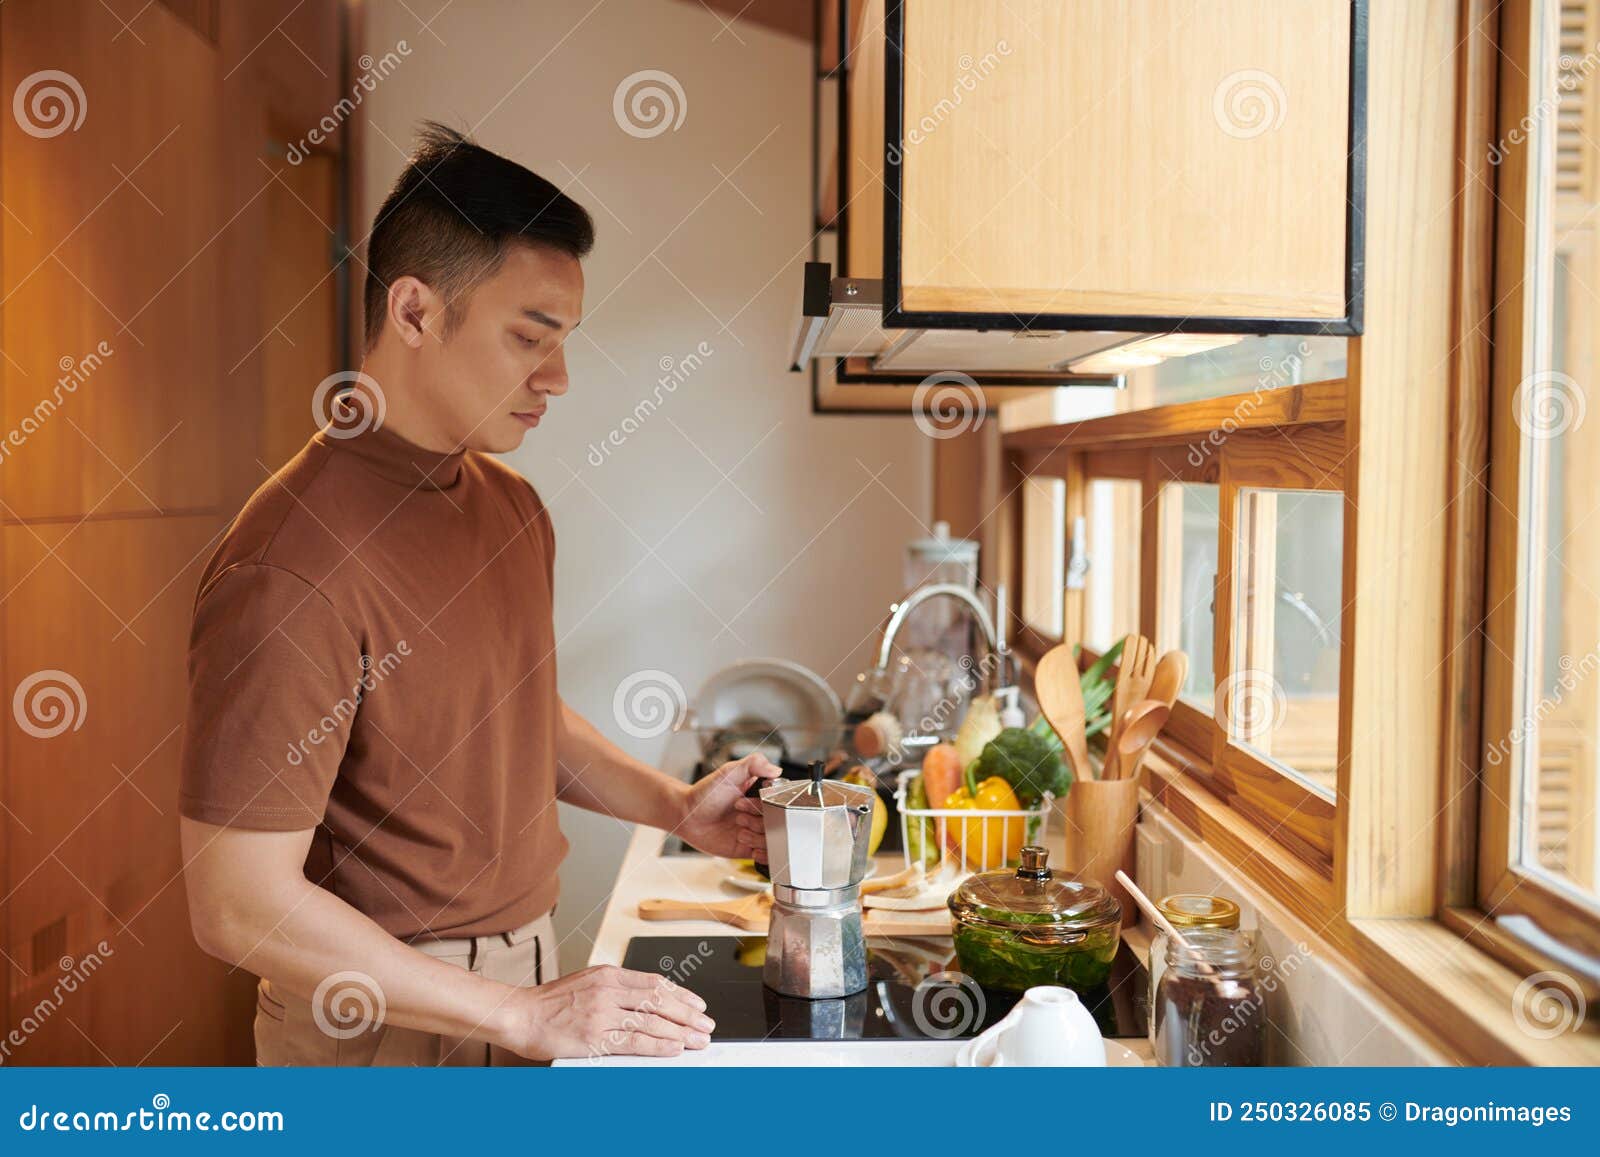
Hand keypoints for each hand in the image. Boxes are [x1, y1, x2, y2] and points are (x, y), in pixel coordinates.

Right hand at [499, 964, 715, 1060]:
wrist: (520, 1014)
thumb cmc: (551, 1002)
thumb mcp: (587, 982)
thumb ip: (616, 988)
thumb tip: (649, 999)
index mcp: (608, 974)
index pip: (655, 983)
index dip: (682, 995)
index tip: (698, 1005)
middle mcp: (608, 990)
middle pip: (660, 1001)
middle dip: (688, 1014)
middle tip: (706, 1025)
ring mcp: (602, 1014)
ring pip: (652, 1021)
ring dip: (680, 1032)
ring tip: (698, 1040)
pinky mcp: (594, 1038)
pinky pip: (634, 1041)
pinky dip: (658, 1045)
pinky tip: (673, 1049)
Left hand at [674, 752, 779, 857]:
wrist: (688, 816)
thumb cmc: (706, 793)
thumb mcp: (729, 772)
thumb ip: (753, 764)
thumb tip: (776, 769)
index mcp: (761, 795)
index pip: (781, 803)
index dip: (765, 805)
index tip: (747, 802)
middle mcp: (761, 814)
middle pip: (779, 823)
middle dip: (759, 821)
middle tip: (739, 816)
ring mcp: (755, 831)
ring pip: (774, 840)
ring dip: (757, 837)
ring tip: (739, 830)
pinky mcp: (749, 848)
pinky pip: (767, 856)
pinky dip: (764, 854)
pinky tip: (750, 848)